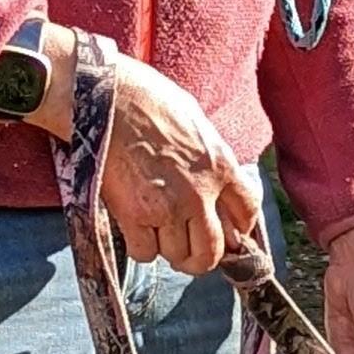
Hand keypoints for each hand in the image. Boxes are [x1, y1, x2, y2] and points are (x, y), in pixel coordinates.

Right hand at [31, 24, 259, 271]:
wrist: (105, 97)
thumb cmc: (147, 100)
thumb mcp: (195, 122)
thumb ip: (209, 157)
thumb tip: (214, 183)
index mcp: (221, 165)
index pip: (248, 213)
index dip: (239, 229)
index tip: (229, 233)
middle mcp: (200, 192)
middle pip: (213, 250)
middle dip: (202, 256)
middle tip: (189, 251)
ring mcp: (168, 207)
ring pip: (178, 255)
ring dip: (168, 249)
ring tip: (157, 231)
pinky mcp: (134, 216)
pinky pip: (145, 253)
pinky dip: (141, 247)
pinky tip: (136, 229)